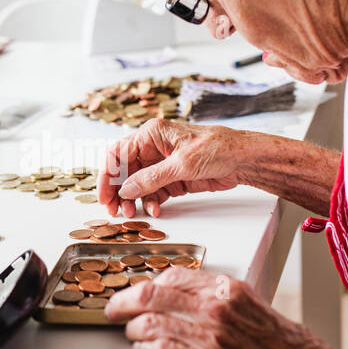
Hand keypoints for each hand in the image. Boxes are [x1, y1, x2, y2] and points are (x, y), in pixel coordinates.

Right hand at [98, 119, 244, 217]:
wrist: (243, 159)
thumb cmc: (218, 148)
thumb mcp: (182, 164)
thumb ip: (152, 178)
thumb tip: (126, 189)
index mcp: (151, 134)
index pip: (118, 154)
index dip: (108, 176)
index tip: (104, 196)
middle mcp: (153, 148)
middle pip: (124, 171)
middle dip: (118, 192)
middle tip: (115, 210)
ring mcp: (162, 164)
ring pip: (137, 185)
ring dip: (134, 200)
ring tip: (134, 214)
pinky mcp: (173, 179)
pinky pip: (153, 193)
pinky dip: (151, 203)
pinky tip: (155, 211)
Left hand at [105, 267, 344, 348]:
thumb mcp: (259, 309)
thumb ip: (224, 303)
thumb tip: (190, 305)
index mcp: (231, 289)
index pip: (172, 275)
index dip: (146, 283)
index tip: (136, 292)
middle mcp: (218, 307)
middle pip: (150, 294)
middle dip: (123, 303)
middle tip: (113, 311)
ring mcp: (213, 338)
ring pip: (150, 323)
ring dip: (133, 331)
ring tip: (132, 336)